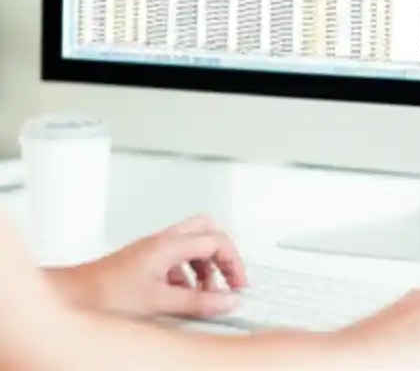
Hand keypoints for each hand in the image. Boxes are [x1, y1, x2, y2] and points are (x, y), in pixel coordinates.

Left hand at [47, 215, 246, 318]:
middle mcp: (162, 241)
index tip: (237, 284)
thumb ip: (197, 302)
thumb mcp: (157, 301)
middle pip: (207, 229)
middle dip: (223, 253)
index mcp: (168, 245)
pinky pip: (177, 257)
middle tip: (228, 275)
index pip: (216, 241)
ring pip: (192, 243)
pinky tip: (182, 293)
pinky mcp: (145, 259)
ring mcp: (152, 249)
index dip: (233, 263)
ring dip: (205, 265)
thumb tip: (227, 301)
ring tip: (206, 290)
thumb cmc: (103, 294)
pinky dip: (187, 273)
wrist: (70, 295)